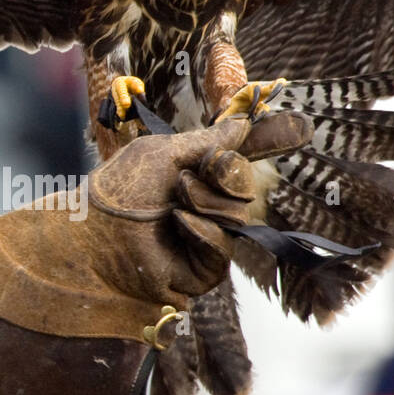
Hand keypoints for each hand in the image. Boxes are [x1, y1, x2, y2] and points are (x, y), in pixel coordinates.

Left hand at [0, 111, 314, 343]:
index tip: (300, 128)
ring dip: (205, 202)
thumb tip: (243, 123)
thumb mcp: (164, 154)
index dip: (268, 144)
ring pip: (239, 214)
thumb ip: (209, 142)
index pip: (241, 160)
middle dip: (223, 174)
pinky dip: (202, 230)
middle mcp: (206, 207)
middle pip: (247, 186)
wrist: (93, 235)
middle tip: (188, 176)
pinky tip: (178, 224)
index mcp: (196, 176)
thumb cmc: (118, 191)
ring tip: (172, 202)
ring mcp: (207, 240)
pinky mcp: (203, 272)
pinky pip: (223, 245)